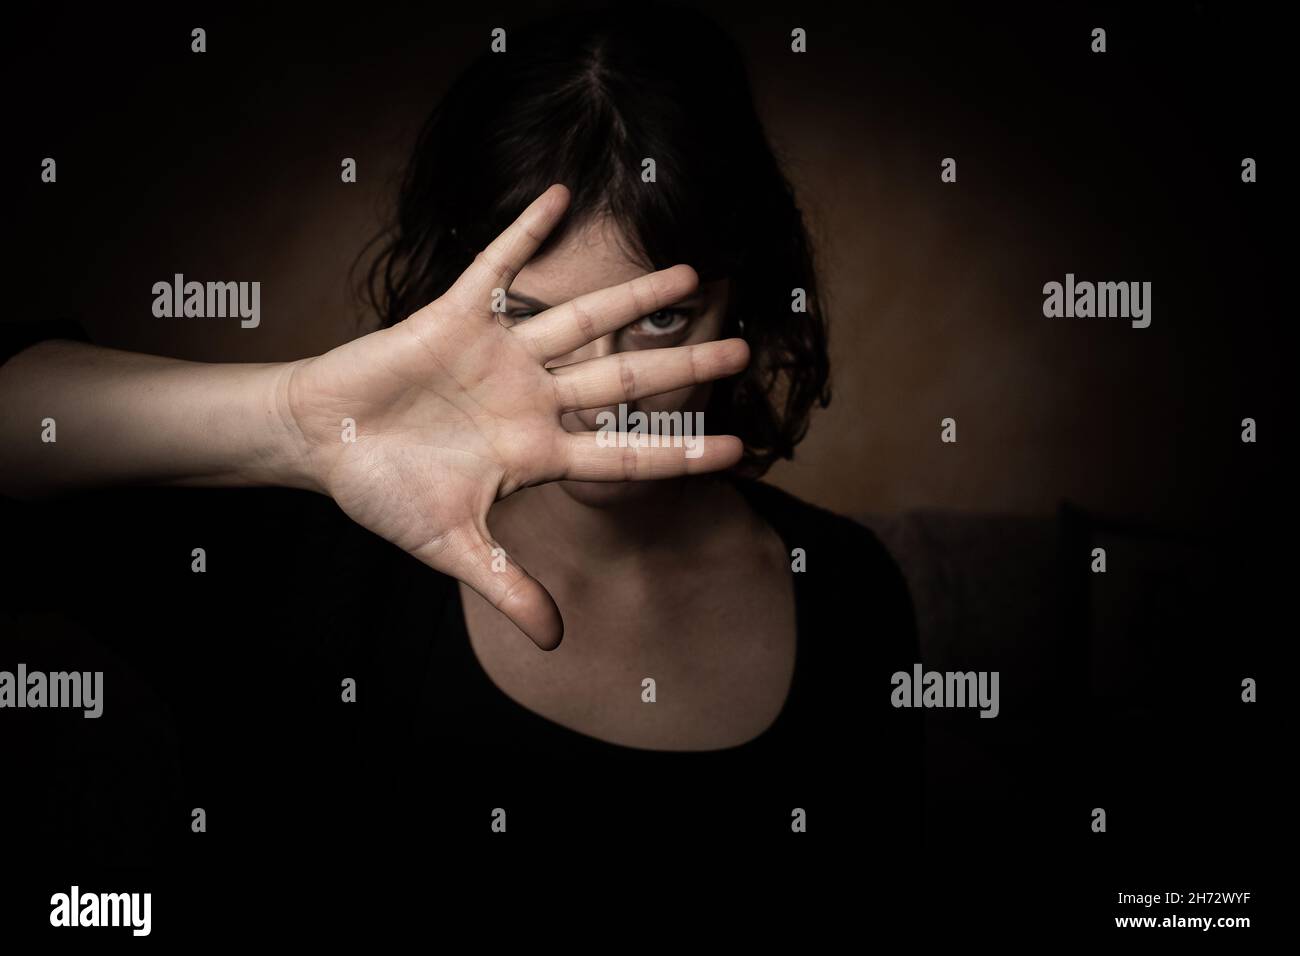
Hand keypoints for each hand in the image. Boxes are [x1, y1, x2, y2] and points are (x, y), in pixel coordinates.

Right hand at [279, 184, 749, 648]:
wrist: (321, 444)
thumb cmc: (383, 491)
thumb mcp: (449, 545)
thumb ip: (505, 586)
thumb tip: (556, 641)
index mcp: (536, 452)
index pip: (623, 452)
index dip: (678, 452)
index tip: (738, 451)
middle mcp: (531, 399)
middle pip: (622, 379)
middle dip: (681, 366)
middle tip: (743, 352)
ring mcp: (499, 357)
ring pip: (580, 320)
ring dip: (631, 296)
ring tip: (689, 270)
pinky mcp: (455, 318)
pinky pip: (496, 268)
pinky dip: (524, 232)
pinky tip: (560, 195)